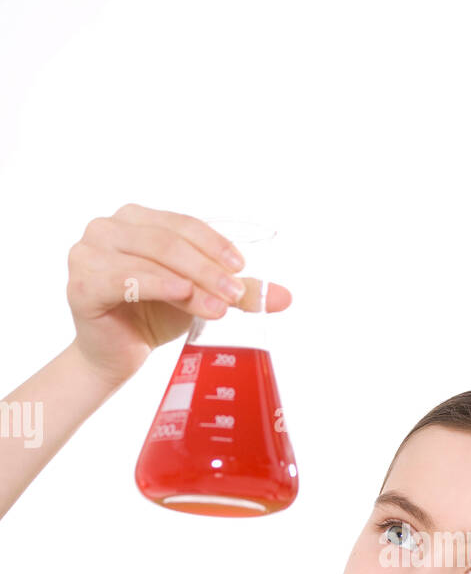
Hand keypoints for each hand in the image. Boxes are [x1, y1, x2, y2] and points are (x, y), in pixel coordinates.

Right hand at [67, 203, 292, 382]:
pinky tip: (181, 294)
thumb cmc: (155, 316)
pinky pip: (124, 278)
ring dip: (191, 281)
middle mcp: (108, 227)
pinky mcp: (81, 283)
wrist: (117, 354)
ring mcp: (88, 251)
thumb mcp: (200, 297)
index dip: (215, 244)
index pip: (183, 224)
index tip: (242, 269)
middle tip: (236, 293)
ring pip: (151, 257)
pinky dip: (156, 284)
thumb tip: (286, 297)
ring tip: (219, 306)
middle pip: (168, 240)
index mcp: (137, 218)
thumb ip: (237, 290)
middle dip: (208, 268)